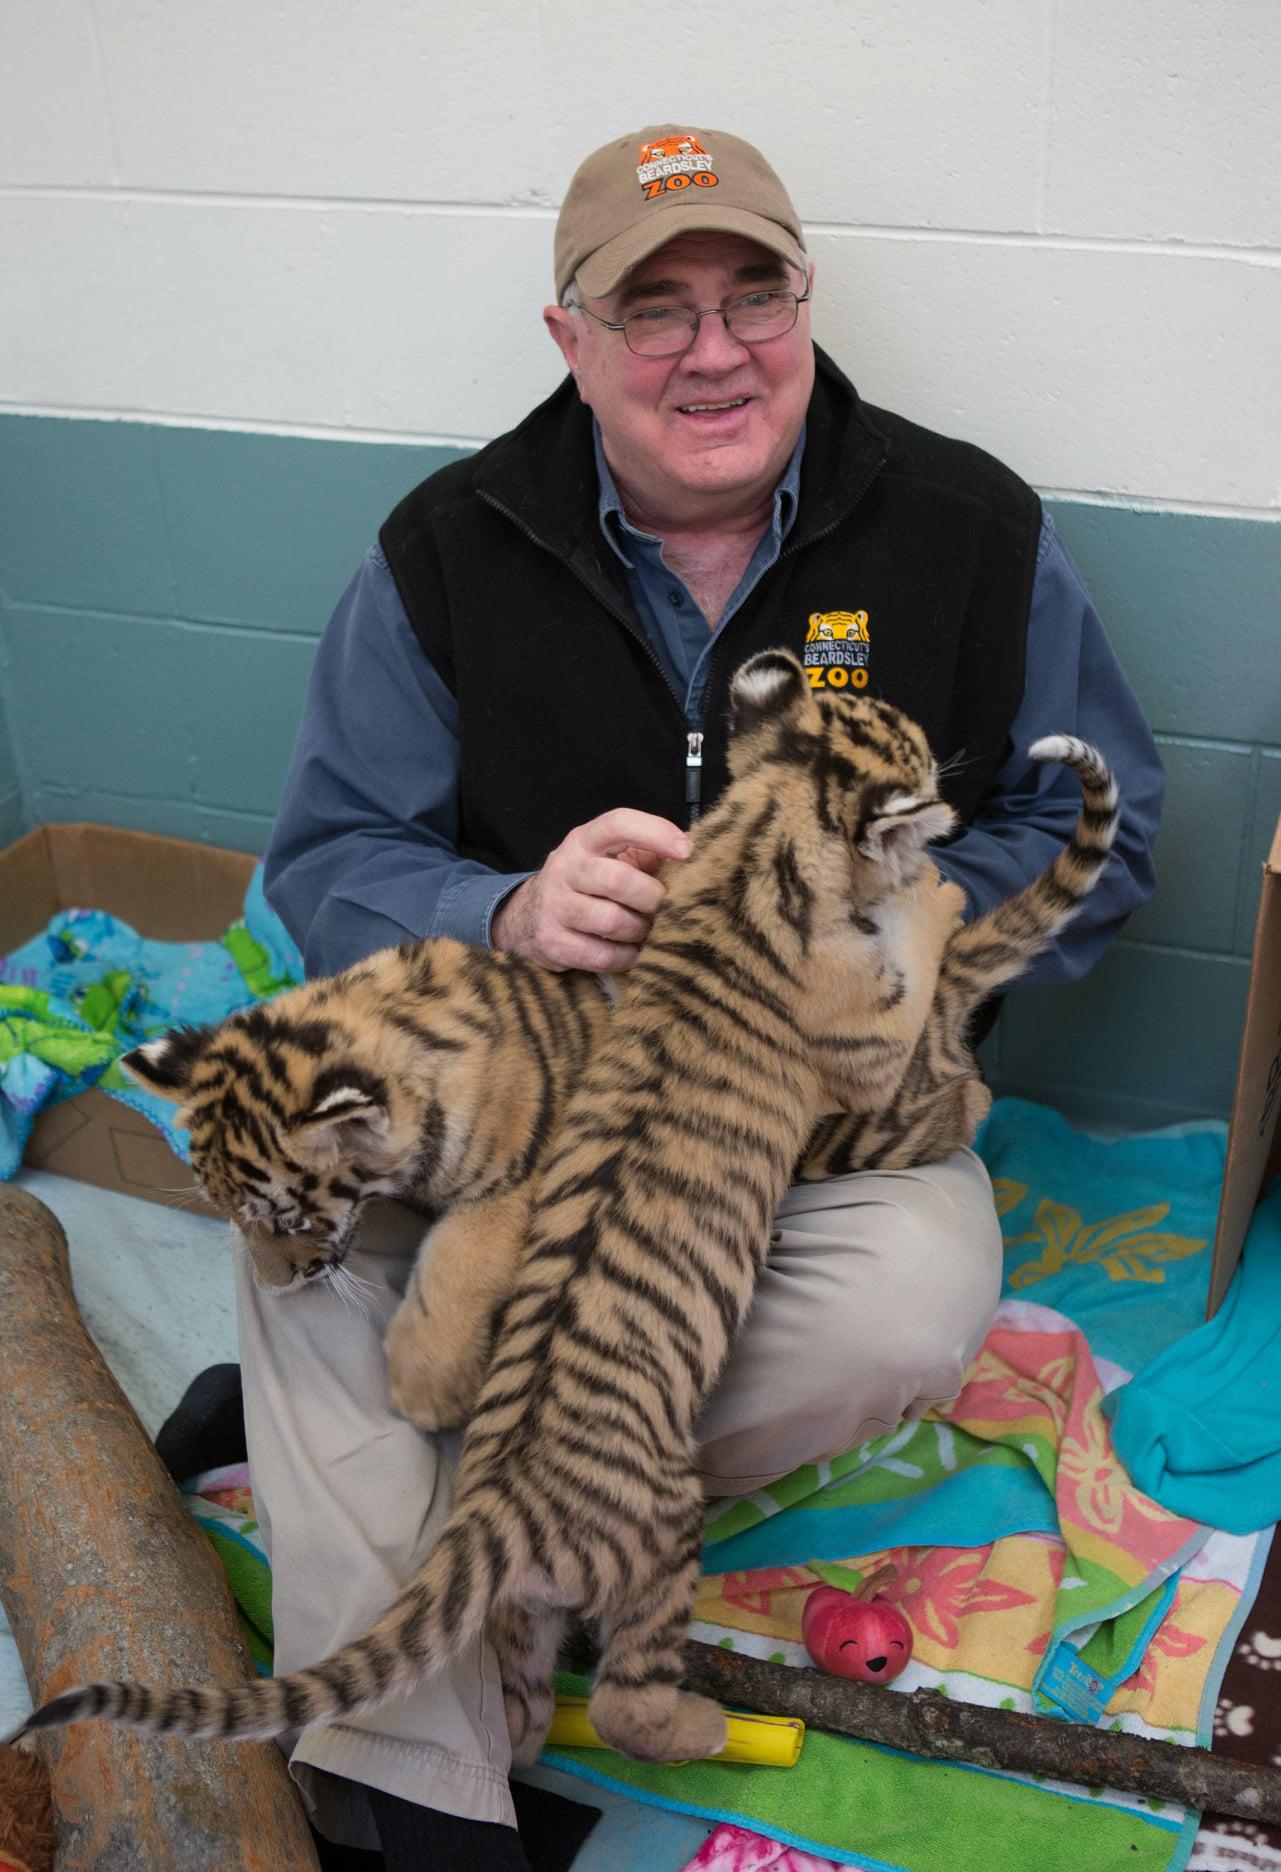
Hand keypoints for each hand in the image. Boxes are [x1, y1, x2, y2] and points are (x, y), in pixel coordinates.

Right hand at [491, 808, 691, 971]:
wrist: (525, 916)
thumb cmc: (587, 885)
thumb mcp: (608, 859)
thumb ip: (645, 854)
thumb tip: (691, 856)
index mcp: (584, 841)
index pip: (618, 824)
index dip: (655, 833)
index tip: (686, 850)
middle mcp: (565, 869)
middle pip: (618, 880)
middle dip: (651, 898)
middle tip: (660, 907)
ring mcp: (554, 906)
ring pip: (610, 922)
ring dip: (638, 930)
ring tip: (642, 930)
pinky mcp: (551, 942)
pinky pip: (600, 955)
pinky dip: (624, 957)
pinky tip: (628, 951)